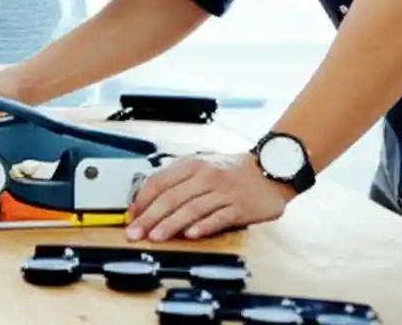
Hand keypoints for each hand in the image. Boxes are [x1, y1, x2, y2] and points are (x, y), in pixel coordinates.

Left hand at [126, 152, 293, 241]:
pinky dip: (203, 226)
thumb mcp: (201, 165)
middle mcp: (206, 176)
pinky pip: (218, 217)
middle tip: (135, 232)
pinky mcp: (241, 207)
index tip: (131, 215)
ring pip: (192, 209)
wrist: (271, 170)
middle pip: (171, 197)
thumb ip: (177, 180)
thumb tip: (147, 199)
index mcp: (192, 164)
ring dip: (171, 224)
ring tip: (156, 236)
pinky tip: (190, 235)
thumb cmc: (230, 171)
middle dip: (149, 217)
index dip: (142, 200)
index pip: (159, 181)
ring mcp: (224, 192)